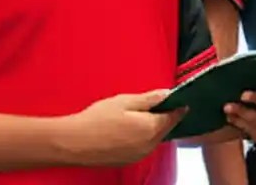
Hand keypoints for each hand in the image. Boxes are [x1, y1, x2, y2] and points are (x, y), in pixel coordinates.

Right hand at [56, 90, 186, 166]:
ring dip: (154, 128)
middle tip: (162, 105)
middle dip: (165, 117)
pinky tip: (131, 129)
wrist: (73, 143)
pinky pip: (143, 147)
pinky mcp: (128, 161)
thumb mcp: (124, 101)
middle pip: (165, 129)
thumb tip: (167, 94)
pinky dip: (143, 138)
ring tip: (143, 115)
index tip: (181, 101)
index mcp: (151, 128)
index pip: (173, 117)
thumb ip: (149, 99)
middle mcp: (149, 145)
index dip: (178, 107)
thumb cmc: (97, 119)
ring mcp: (139, 155)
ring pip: (154, 139)